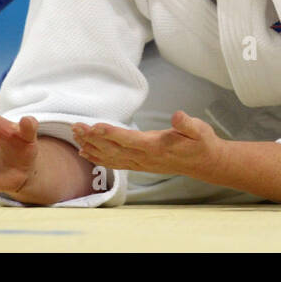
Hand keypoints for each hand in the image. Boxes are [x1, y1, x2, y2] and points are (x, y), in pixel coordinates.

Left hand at [72, 111, 221, 179]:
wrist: (204, 163)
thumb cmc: (200, 143)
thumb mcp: (199, 129)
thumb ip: (187, 124)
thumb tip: (177, 116)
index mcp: (156, 147)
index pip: (129, 140)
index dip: (111, 133)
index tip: (95, 126)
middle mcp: (145, 158)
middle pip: (114, 149)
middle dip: (93, 138)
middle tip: (76, 127)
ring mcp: (141, 163)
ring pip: (111, 157)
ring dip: (92, 147)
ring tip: (75, 136)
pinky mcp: (139, 165)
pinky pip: (114, 163)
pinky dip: (98, 158)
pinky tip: (85, 153)